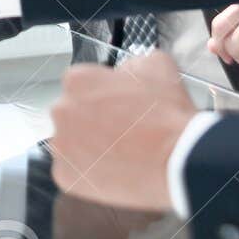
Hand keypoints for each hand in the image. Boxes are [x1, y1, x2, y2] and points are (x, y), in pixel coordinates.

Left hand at [48, 53, 194, 211]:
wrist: (177, 159)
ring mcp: (61, 145)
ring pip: (71, 144)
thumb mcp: (156, 66)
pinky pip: (73, 172)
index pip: (82, 85)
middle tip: (121, 132)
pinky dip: (89, 174)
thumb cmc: (166, 115)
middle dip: (93, 122)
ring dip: (89, 147)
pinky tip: (113, 171)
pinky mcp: (65, 175)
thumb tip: (126, 71)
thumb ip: (131, 63)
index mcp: (77, 80)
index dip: (103, 96)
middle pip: (72, 114)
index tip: (118, 107)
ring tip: (119, 153)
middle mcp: (62, 110)